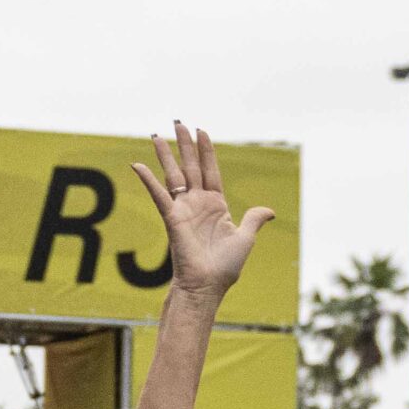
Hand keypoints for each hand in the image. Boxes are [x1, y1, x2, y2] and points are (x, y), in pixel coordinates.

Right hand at [128, 121, 275, 299]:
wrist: (208, 285)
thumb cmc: (225, 267)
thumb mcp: (245, 238)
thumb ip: (254, 220)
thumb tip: (270, 211)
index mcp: (216, 205)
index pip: (211, 170)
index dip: (207, 150)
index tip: (201, 131)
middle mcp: (198, 203)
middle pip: (191, 166)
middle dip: (185, 144)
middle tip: (178, 122)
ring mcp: (183, 209)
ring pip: (173, 174)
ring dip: (165, 154)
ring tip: (157, 135)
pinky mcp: (172, 218)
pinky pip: (159, 195)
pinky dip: (148, 180)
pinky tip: (138, 165)